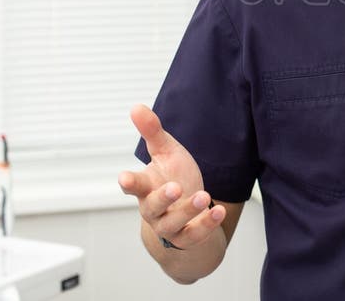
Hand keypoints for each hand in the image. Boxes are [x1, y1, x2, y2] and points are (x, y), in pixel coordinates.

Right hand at [118, 104, 225, 249]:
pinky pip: (193, 235)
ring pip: (172, 223)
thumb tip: (136, 106)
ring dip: (187, 210)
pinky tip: (219, 210)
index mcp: (146, 187)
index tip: (124, 178)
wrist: (187, 214)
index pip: (133, 186)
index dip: (128, 183)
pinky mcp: (186, 237)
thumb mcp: (166, 153)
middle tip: (175, 187)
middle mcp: (154, 209)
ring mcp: (169, 225)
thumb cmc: (173, 177)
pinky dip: (206, 224)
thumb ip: (152, 132)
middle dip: (162, 198)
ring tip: (203, 195)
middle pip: (151, 207)